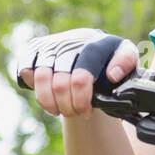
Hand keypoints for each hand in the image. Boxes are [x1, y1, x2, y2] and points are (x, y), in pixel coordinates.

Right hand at [13, 28, 139, 117]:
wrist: (92, 51)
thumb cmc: (110, 62)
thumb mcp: (128, 61)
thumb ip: (126, 63)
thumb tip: (112, 74)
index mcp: (94, 43)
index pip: (81, 77)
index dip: (81, 100)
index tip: (87, 112)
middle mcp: (70, 41)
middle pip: (60, 83)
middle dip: (68, 106)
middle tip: (76, 113)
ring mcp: (51, 44)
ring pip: (41, 78)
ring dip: (50, 102)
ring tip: (60, 111)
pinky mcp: (35, 49)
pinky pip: (26, 71)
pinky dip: (36, 89)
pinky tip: (49, 98)